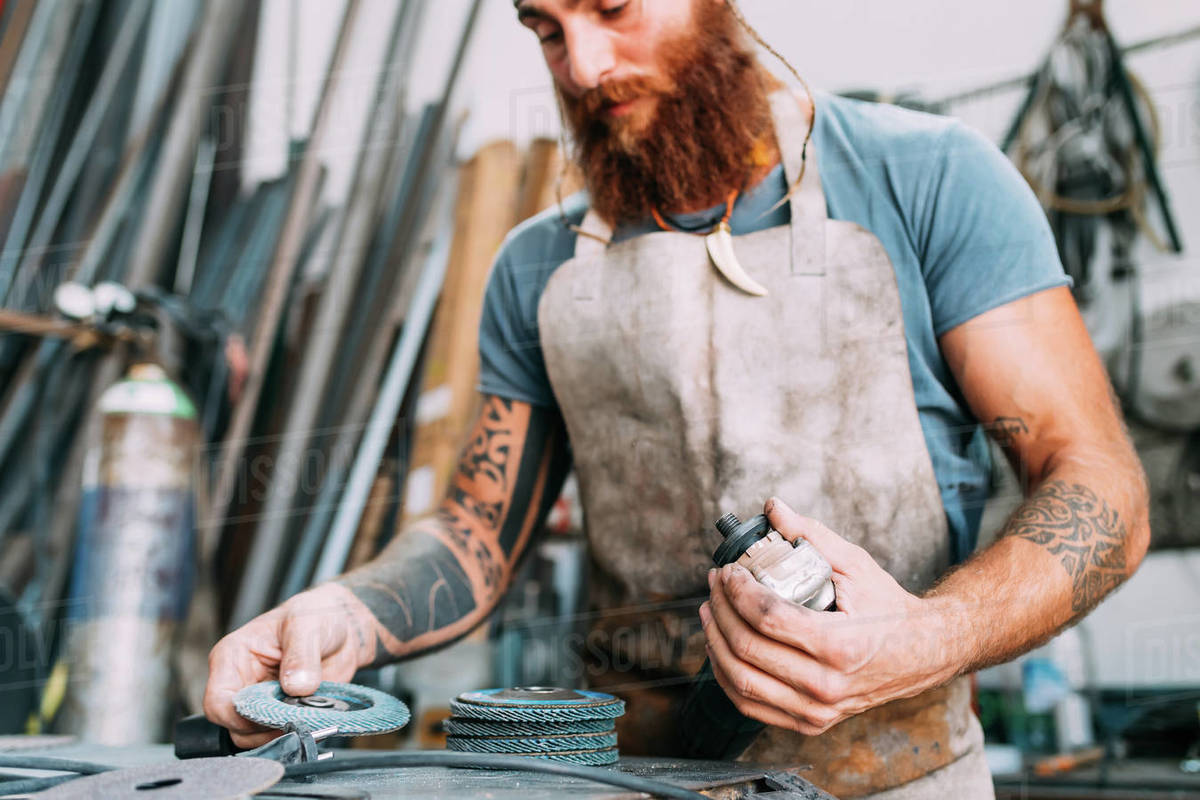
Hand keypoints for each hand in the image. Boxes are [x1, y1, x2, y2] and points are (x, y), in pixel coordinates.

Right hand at [203, 583, 373, 747]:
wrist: (344, 628)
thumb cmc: (317, 615)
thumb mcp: (307, 625)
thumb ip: (300, 655)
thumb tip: (296, 686)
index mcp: (232, 656)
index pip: (217, 702)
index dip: (238, 717)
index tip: (269, 717)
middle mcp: (241, 681)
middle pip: (234, 726)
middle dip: (264, 729)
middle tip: (296, 718)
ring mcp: (261, 699)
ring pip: (255, 736)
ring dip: (282, 731)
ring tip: (307, 714)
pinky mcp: (281, 711)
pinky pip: (280, 734)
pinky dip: (296, 732)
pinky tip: (312, 718)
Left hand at [699, 497, 962, 735]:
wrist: (924, 654)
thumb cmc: (890, 609)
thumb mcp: (856, 566)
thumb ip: (812, 536)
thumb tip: (774, 508)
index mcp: (840, 645)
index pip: (767, 617)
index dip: (737, 590)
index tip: (728, 570)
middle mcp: (827, 685)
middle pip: (747, 648)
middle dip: (720, 609)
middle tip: (715, 584)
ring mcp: (817, 710)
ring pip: (742, 682)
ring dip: (715, 643)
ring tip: (710, 612)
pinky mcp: (811, 722)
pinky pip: (751, 706)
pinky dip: (727, 676)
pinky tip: (720, 648)